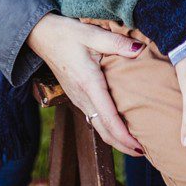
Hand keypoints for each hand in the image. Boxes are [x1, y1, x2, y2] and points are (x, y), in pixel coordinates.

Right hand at [26, 13, 145, 156]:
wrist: (41, 36)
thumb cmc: (66, 33)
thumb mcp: (92, 33)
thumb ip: (117, 43)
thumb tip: (139, 50)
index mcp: (88, 84)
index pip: (109, 118)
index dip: (124, 136)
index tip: (140, 146)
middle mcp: (82, 97)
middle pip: (104, 131)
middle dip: (123, 145)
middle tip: (144, 152)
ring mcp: (77, 99)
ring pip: (98, 127)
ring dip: (116, 139)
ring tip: (135, 144)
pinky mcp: (77, 96)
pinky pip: (93, 118)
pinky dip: (107, 129)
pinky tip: (119, 127)